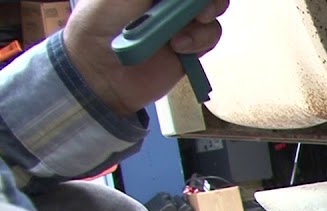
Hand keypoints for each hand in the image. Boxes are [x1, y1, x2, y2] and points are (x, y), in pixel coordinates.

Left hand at [62, 0, 229, 115]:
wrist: (99, 71)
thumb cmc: (100, 23)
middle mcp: (168, 1)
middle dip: (209, 0)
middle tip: (202, 9)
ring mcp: (181, 21)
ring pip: (212, 11)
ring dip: (204, 17)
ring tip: (186, 28)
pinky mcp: (190, 46)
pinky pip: (210, 36)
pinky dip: (200, 40)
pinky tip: (179, 47)